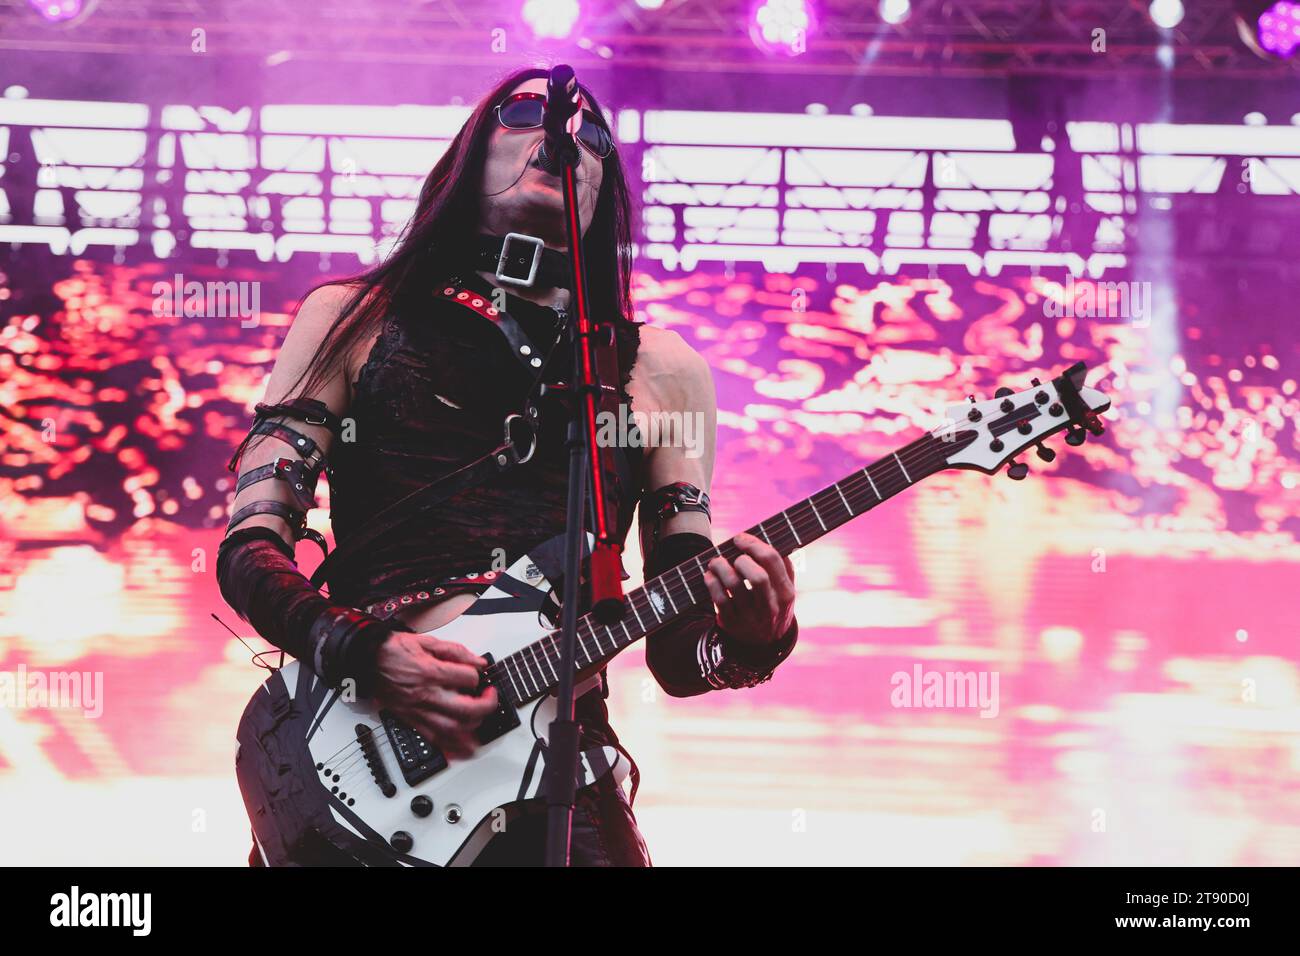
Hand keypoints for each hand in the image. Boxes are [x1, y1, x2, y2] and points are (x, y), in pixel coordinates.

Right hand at [372, 633, 497, 760]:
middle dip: (486, 705)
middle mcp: (426, 694)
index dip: (479, 675)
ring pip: (453, 729)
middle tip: (489, 697)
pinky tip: (463, 746)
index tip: (478, 673)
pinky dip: (452, 746)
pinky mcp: (412, 720)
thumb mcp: (427, 641)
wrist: (368, 661)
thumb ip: (456, 651)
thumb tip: (478, 661)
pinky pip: (434, 739)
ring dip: (474, 728)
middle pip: (466, 710)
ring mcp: (419, 710)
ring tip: (481, 719)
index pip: (468, 679)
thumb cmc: (395, 651)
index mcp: (431, 672)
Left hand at [702, 532, 796, 645]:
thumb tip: (767, 536)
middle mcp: (770, 606)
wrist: (763, 644)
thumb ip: (782, 565)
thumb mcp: (784, 589)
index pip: (773, 560)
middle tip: (733, 556)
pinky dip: (712, 583)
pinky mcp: (732, 622)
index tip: (740, 539)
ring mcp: (750, 616)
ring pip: (734, 585)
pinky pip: (719, 599)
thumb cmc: (773, 605)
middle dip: (741, 560)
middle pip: (757, 576)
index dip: (753, 544)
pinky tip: (709, 576)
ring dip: (721, 567)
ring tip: (716, 562)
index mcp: (786, 593)